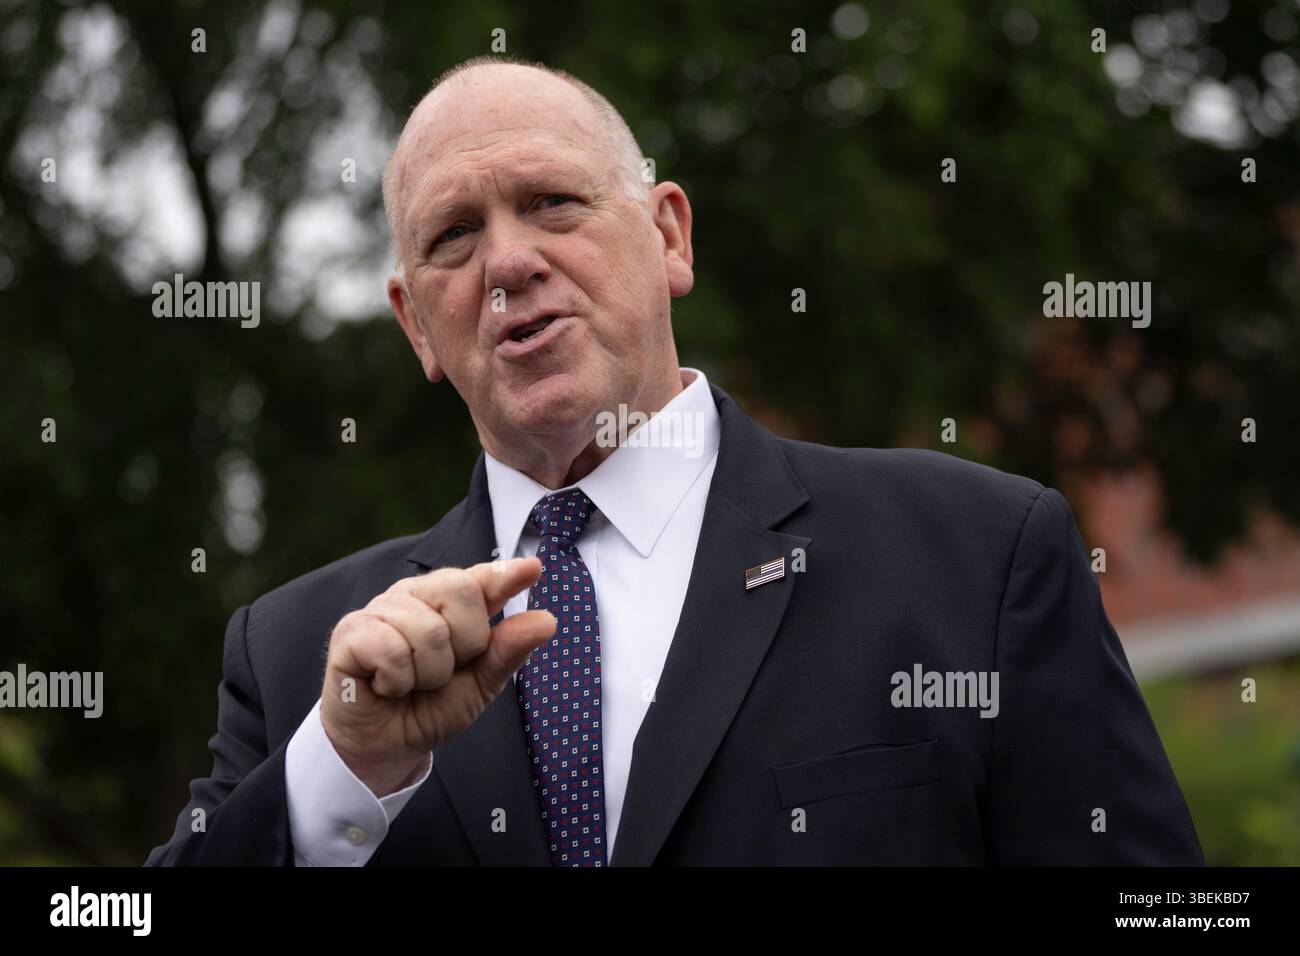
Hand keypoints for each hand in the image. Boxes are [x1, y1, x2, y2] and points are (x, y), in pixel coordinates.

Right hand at [319, 557, 554, 795]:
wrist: (385, 746)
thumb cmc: (430, 707)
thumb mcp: (480, 684)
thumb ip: (508, 650)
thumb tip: (547, 621)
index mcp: (449, 602)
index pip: (481, 579)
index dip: (505, 574)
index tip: (532, 569)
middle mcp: (416, 595)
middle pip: (461, 592)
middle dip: (465, 645)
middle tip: (442, 672)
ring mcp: (381, 608)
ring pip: (429, 630)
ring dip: (428, 674)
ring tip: (412, 683)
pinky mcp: (351, 631)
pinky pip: (391, 648)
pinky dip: (397, 680)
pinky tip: (386, 685)